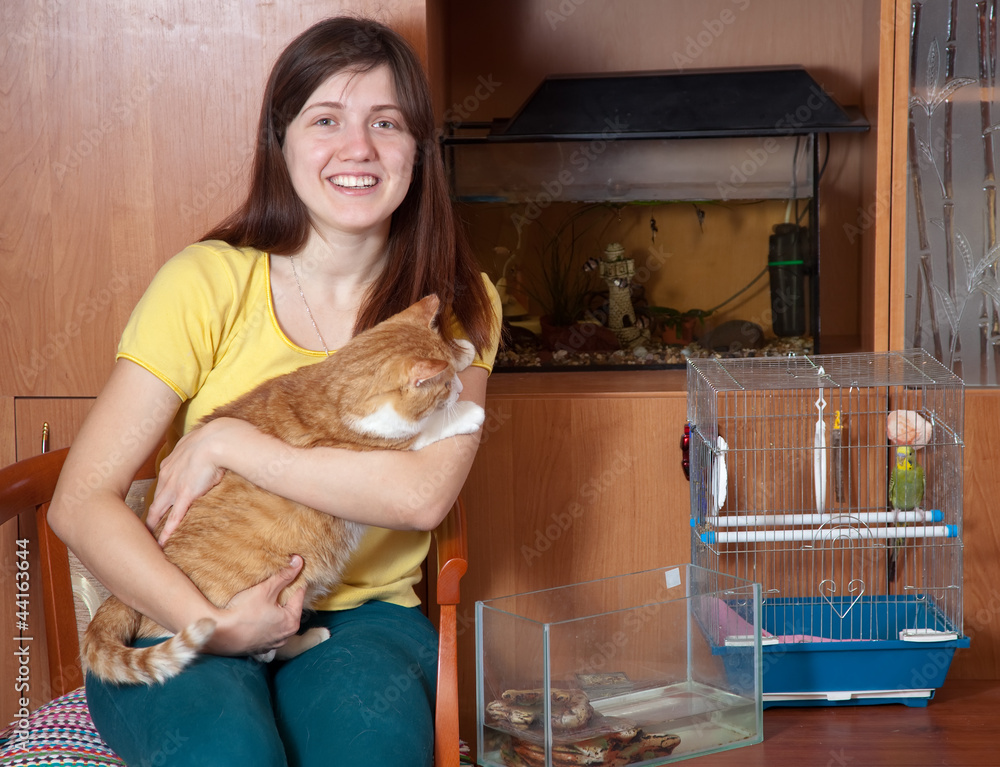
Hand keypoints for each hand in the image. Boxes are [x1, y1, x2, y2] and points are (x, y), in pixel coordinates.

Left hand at [147, 418, 254, 543]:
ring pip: (158, 511)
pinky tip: (163, 542)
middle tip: (146, 528)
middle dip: (149, 515)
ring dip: (153, 525)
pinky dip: (167, 531)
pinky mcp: (185, 496)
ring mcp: (174, 488)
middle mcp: (167, 478)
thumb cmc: (211, 438)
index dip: (158, 498)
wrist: (216, 440)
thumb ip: (194, 450)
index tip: (158, 507)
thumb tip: (200, 449)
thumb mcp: (197, 442)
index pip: (160, 486)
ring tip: (149, 538)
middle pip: (154, 500)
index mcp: (170, 465)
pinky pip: (174, 518)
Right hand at [205, 555, 306, 656]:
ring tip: (266, 596)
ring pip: (278, 619)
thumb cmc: (243, 613)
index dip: (295, 580)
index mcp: (292, 621)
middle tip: (278, 581)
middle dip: (284, 594)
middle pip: (289, 608)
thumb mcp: (265, 590)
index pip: (299, 594)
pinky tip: (256, 612)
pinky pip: (267, 629)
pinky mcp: (259, 646)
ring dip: (274, 608)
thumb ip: (284, 576)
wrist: (219, 634)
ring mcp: (273, 643)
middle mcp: (286, 635)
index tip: (293, 570)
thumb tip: (298, 562)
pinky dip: (265, 620)